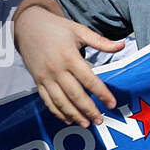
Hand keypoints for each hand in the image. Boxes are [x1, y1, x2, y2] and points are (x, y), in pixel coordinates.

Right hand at [14, 2, 123, 126]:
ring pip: (60, 101)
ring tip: (86, 124)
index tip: (111, 104)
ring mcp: (45, 77)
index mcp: (69, 56)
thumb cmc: (56, 28)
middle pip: (75, 95)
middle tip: (100, 120)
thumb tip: (122, 46)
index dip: (102, 93)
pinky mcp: (37, 81)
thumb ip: (100, 41)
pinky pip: (47, 100)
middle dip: (89, 110)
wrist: (27, 26)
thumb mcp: (79, 30)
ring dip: (74, 115)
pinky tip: (67, 119)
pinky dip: (57, 112)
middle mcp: (56, 69)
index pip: (89, 79)